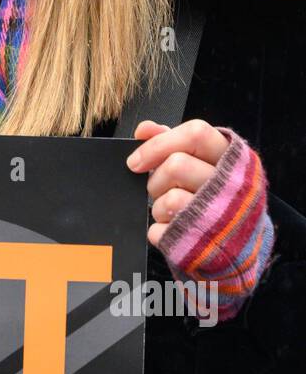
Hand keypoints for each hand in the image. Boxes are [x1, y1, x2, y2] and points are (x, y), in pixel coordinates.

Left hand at [125, 118, 228, 247]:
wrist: (237, 243)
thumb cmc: (216, 195)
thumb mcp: (206, 162)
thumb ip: (175, 141)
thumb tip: (144, 130)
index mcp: (233, 159)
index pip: (195, 133)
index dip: (159, 143)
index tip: (136, 160)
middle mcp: (232, 186)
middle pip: (176, 165)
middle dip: (156, 179)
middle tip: (158, 188)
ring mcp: (220, 217)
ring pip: (169, 199)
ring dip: (158, 206)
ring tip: (171, 210)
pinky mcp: (202, 243)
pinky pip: (161, 230)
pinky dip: (159, 230)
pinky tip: (174, 227)